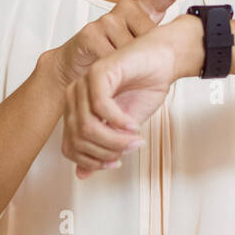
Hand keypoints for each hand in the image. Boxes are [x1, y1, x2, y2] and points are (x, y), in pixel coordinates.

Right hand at [45, 0, 207, 88]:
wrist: (75, 64)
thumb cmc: (111, 52)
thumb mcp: (139, 46)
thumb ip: (156, 41)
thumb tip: (187, 46)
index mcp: (140, 9)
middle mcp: (124, 8)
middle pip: (150, 34)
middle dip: (146, 54)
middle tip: (134, 61)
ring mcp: (106, 19)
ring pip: (131, 48)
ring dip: (127, 64)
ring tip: (117, 64)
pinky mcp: (90, 33)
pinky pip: (112, 56)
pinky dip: (112, 68)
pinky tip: (105, 66)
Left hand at [61, 15, 203, 178]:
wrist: (164, 59)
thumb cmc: (144, 88)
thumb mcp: (122, 128)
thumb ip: (102, 148)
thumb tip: (82, 175)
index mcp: (76, 109)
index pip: (70, 147)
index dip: (92, 162)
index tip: (115, 163)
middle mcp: (75, 96)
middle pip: (78, 140)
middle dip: (106, 152)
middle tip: (129, 149)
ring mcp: (84, 82)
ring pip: (87, 126)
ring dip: (114, 140)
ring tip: (134, 139)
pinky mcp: (99, 72)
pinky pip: (100, 107)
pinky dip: (119, 122)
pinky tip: (133, 125)